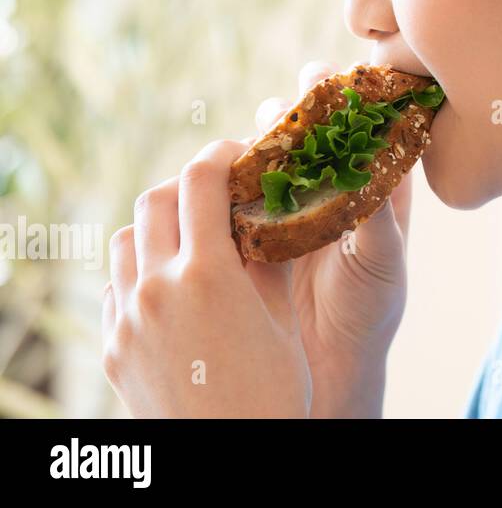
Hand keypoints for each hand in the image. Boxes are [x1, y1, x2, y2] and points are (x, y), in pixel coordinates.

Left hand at [101, 140, 310, 416]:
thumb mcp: (280, 317)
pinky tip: (172, 288)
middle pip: (155, 199)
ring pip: (126, 241)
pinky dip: (141, 272)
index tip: (239, 153)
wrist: (232, 456)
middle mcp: (157, 288)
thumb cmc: (272, 391)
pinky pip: (117, 288)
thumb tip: (263, 218)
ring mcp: (128, 319)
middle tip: (215, 191)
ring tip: (191, 239)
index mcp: (207, 274)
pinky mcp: (114, 348)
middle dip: (186, 184)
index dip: (221, 154)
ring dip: (157, 227)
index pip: (200, 180)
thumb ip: (263, 261)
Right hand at [246, 60, 411, 416]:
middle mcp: (334, 192)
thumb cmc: (371, 311)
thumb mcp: (382, 262)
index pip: (368, 132)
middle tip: (307, 81)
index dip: (359, 100)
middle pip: (319, 134)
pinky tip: (232, 163)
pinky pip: (245, 192)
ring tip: (271, 117)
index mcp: (375, 192)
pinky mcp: (259, 229)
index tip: (350, 76)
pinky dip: (237, 174)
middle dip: (310, 105)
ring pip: (279, 156)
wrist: (331, 362)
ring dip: (272, 133)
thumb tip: (374, 175)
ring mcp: (294, 207)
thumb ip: (378, 219)